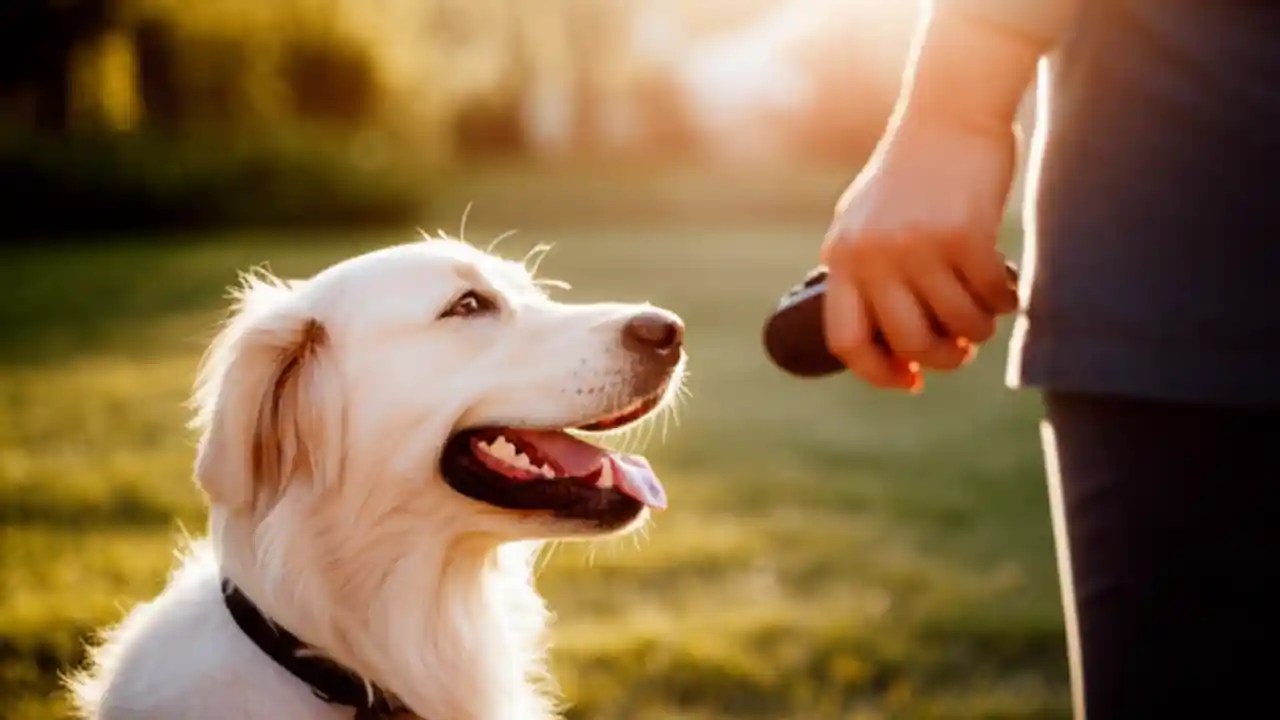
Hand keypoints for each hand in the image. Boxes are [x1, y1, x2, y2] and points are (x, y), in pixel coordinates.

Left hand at [821, 117, 1019, 390]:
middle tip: (961, 350)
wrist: (949, 111)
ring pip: (956, 324)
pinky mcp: (962, 235)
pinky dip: (1003, 302)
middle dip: (941, 359)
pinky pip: (988, 295)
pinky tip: (1006, 292)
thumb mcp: (865, 220)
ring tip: (984, 315)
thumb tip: (885, 343)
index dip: (878, 372)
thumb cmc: (912, 173)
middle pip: (907, 341)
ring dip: (978, 330)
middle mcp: (871, 255)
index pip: (845, 340)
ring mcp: (915, 245)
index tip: (909, 381)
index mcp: (842, 257)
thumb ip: (864, 272)